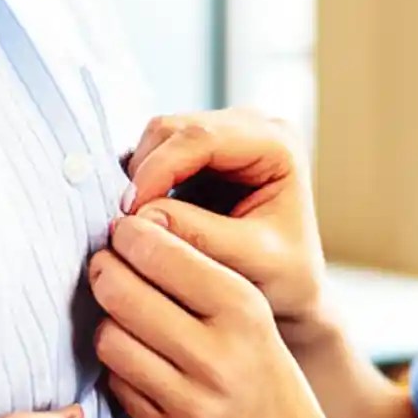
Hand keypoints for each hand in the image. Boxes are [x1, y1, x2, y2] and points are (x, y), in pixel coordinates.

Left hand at [90, 213, 335, 417]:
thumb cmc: (262, 373)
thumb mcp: (252, 316)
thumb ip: (199, 276)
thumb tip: (127, 234)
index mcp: (244, 309)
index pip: (159, 251)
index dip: (129, 236)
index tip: (124, 235)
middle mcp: (219, 353)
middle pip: (122, 291)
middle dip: (105, 273)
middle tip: (106, 269)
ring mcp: (191, 400)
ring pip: (109, 339)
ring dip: (109, 326)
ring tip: (127, 323)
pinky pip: (115, 384)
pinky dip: (120, 371)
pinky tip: (140, 368)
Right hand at [122, 109, 329, 343]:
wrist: (292, 290)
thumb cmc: (286, 278)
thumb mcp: (252, 261)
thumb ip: (202, 236)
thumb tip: (143, 215)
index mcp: (277, 144)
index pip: (202, 137)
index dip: (159, 169)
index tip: (131, 212)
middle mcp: (252, 127)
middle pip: (173, 129)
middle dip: (143, 173)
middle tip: (125, 223)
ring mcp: (225, 135)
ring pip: (157, 139)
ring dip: (139, 179)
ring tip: (134, 225)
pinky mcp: (203, 153)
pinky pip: (156, 156)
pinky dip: (142, 184)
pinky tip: (140, 219)